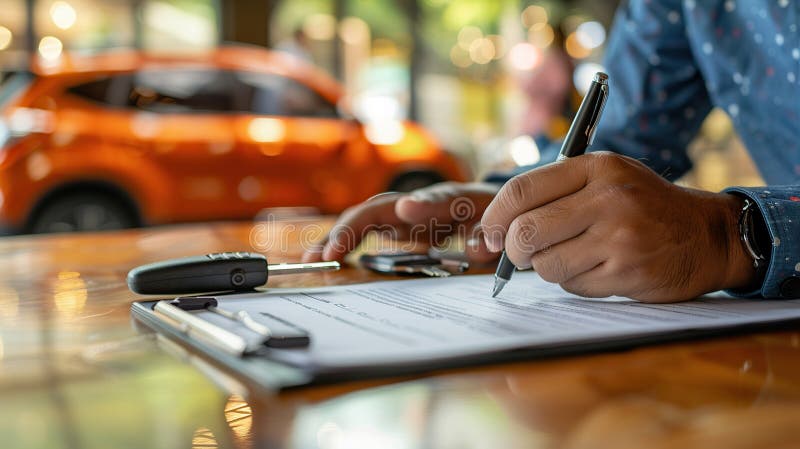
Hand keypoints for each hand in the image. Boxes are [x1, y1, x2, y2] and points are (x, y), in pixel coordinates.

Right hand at [302, 182, 499, 262]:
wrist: (485, 205)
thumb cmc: (492, 214)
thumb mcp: (499, 223)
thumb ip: (491, 235)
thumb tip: (479, 246)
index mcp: (451, 198)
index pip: (437, 199)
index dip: (423, 205)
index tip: (406, 209)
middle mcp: (418, 201)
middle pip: (381, 207)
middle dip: (354, 227)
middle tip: (332, 253)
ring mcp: (401, 211)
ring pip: (364, 217)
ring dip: (338, 235)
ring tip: (313, 257)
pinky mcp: (393, 224)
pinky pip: (364, 230)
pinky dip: (343, 242)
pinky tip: (323, 256)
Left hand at [480, 152, 755, 301]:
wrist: (705, 235)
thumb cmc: (641, 206)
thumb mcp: (604, 179)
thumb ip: (553, 195)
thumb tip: (490, 232)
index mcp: (596, 167)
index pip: (522, 191)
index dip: (496, 217)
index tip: (492, 234)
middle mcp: (608, 198)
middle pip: (527, 232)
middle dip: (514, 251)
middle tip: (520, 255)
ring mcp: (620, 236)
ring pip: (546, 265)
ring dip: (548, 268)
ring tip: (572, 257)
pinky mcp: (628, 271)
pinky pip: (573, 285)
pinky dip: (575, 282)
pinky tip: (599, 268)